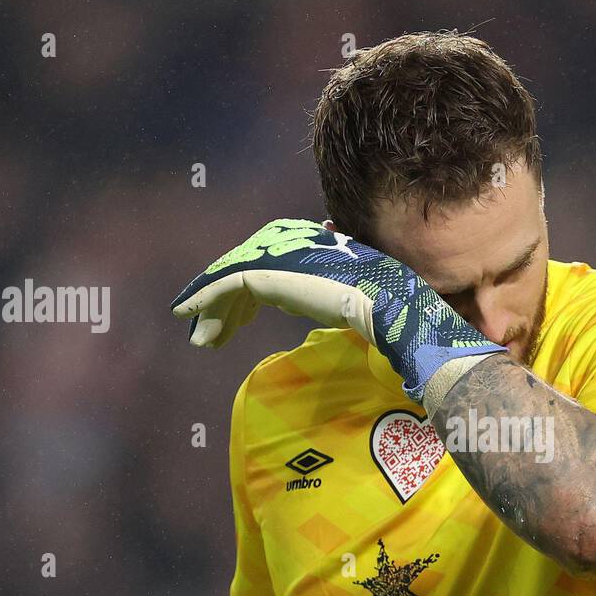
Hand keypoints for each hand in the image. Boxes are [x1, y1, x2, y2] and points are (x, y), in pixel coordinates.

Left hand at [171, 219, 504, 401]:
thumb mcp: (378, 326)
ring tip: (200, 337)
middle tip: (210, 330)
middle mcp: (311, 250)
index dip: (258, 291)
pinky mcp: (276, 272)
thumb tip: (357, 344)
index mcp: (334, 259)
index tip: (241, 319)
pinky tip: (189, 318)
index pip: (284, 266)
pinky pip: (230, 281)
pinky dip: (206, 297)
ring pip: (239, 274)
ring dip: (215, 305)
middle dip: (231, 299)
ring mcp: (293, 258)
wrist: (400, 320)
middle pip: (258, 266)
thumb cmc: (406, 332)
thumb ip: (360, 324)